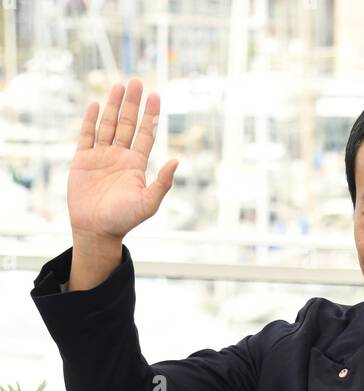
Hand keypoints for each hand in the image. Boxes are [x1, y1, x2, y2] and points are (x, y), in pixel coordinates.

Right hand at [68, 77, 178, 242]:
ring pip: (108, 125)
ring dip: (113, 106)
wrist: (96, 230)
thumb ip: (163, 182)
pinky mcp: (83, 160)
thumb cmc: (124, 220)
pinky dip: (91, 120)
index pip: (145, 134)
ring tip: (119, 85)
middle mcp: (120, 157)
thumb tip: (177, 160)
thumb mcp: (148, 203)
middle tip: (137, 82)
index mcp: (136, 165)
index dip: (150, 116)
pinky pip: (87, 136)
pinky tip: (96, 104)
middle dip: (132, 104)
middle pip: (127, 124)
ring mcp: (101, 157)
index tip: (155, 96)